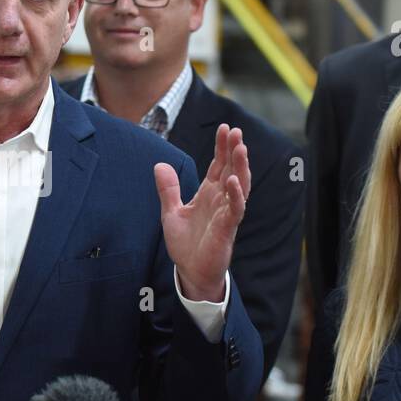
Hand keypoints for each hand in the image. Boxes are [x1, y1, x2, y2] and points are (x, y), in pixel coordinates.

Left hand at [154, 123, 250, 302]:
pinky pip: (235, 209)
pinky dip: (236, 195)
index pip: (218, 165)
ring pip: (239, 186)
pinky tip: (234, 181)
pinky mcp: (227, 229)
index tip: (224, 128)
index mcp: (208, 194)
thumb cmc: (186, 243)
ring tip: (241, 148)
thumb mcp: (171, 212)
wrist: (190, 272)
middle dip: (234, 150)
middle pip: (231, 170)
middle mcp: (220, 200)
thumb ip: (168, 189)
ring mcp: (226, 213)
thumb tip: (160, 164)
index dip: (222, 147)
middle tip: (236, 130)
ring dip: (241, 167)